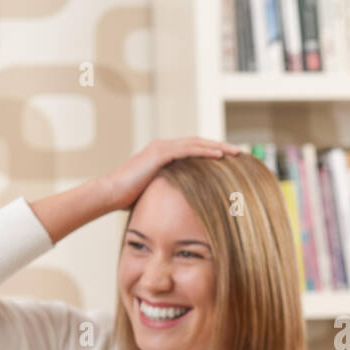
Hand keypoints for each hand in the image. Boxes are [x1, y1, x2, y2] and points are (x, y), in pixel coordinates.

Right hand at [102, 137, 244, 210]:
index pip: (194, 151)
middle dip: (220, 147)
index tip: (230, 160)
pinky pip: (188, 150)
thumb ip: (169, 192)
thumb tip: (183, 206)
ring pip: (197, 144)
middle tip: (240, 152)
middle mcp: (163, 147)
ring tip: (236, 152)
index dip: (212, 153)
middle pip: (199, 143)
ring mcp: (161, 148)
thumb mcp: (155, 193)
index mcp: (163, 155)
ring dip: (218, 147)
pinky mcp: (159, 153)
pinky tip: (220, 155)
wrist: (110, 194)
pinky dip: (205, 151)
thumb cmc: (128, 199)